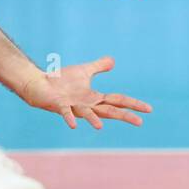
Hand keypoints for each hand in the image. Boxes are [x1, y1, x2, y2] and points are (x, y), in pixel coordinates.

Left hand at [20, 56, 151, 129]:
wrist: (39, 84)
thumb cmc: (60, 81)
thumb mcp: (84, 71)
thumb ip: (98, 67)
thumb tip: (113, 61)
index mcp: (94, 98)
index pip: (119, 101)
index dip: (133, 104)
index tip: (149, 109)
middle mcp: (86, 105)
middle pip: (109, 111)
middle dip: (124, 116)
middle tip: (140, 122)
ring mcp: (73, 106)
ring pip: (87, 114)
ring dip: (93, 119)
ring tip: (100, 127)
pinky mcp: (59, 105)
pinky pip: (65, 113)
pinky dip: (70, 118)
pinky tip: (74, 125)